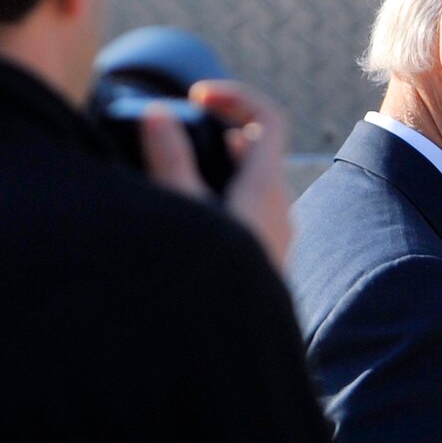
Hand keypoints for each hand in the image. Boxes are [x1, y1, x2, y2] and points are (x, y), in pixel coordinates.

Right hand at [140, 80, 292, 267]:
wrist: (238, 347)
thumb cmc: (215, 279)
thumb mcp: (183, 212)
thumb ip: (170, 161)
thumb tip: (159, 115)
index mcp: (266, 188)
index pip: (269, 118)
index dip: (237, 96)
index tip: (198, 95)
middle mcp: (281, 207)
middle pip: (260, 149)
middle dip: (221, 130)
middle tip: (181, 127)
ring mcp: (278, 233)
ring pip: (256, 181)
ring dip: (221, 164)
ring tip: (180, 164)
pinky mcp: (268, 256)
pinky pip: (252, 210)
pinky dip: (225, 193)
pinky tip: (193, 209)